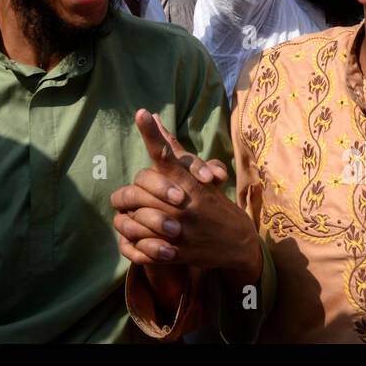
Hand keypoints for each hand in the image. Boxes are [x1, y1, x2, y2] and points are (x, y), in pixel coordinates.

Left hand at [110, 110, 257, 275]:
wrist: (237, 243)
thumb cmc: (214, 204)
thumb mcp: (198, 176)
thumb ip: (172, 150)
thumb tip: (154, 118)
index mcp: (188, 181)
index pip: (165, 154)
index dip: (151, 133)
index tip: (141, 113)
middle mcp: (182, 202)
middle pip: (137, 188)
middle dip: (127, 193)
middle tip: (128, 196)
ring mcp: (178, 228)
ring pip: (134, 218)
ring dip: (128, 218)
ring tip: (131, 218)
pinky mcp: (175, 252)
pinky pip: (141, 245)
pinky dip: (136, 241)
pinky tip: (140, 238)